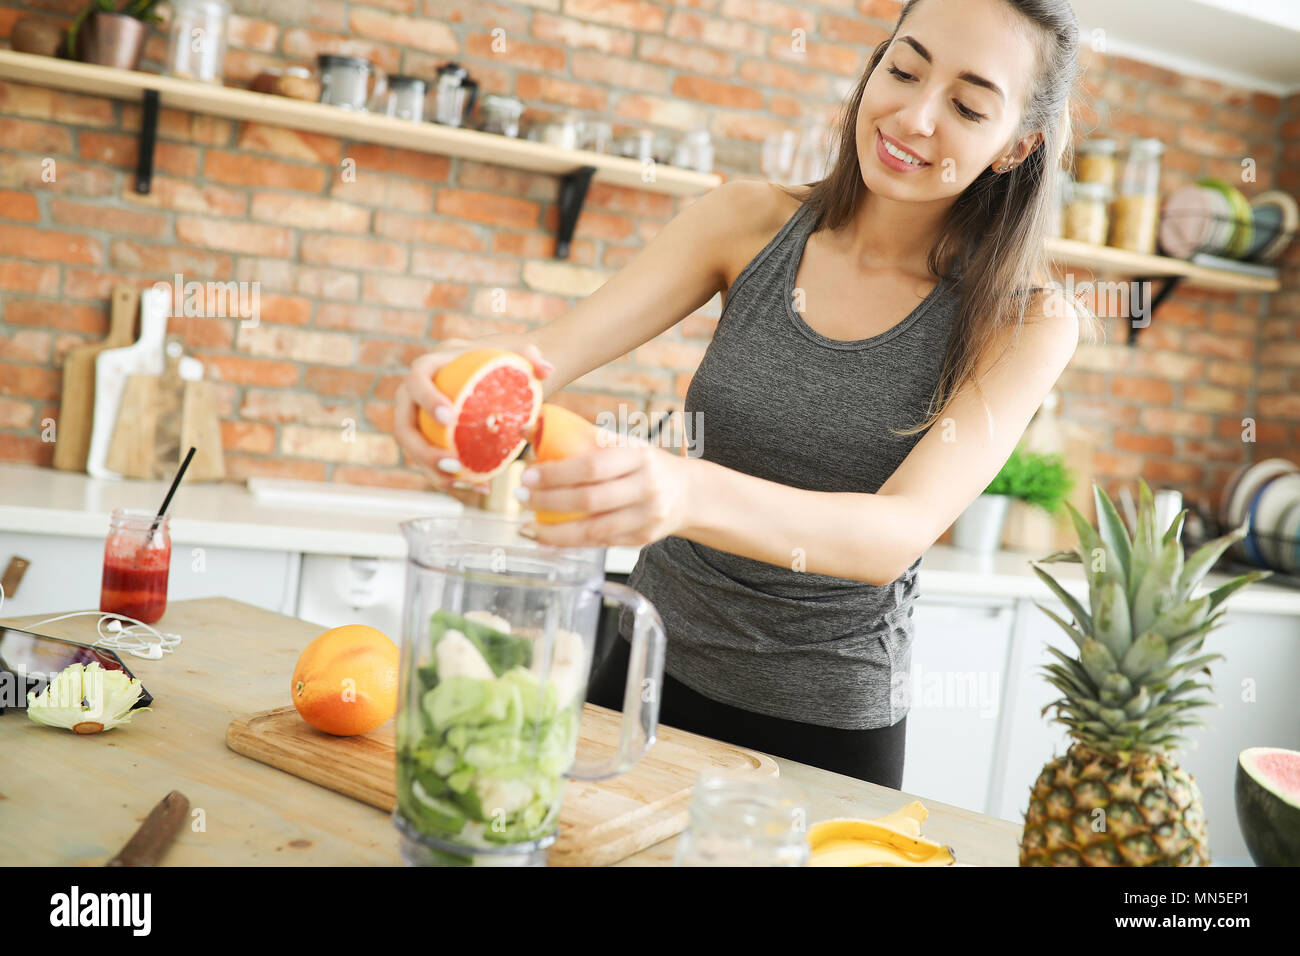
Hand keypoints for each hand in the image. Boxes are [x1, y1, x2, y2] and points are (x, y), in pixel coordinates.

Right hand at [393, 339, 554, 493]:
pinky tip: (479, 487)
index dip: (426, 399)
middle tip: (453, 463)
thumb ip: (532, 356)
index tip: (448, 418)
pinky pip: (430, 464)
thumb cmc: (501, 361)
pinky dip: (450, 479)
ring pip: (413, 451)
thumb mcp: (516, 354)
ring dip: (433, 471)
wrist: (491, 373)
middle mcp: (414, 396)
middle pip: (404, 426)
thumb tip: (545, 371)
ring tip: (462, 480)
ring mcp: (417, 421)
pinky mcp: (427, 441)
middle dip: (423, 449)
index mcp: (431, 366)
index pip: (416, 379)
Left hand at [519, 439, 694, 547]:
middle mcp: (646, 489)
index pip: (592, 466)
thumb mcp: (625, 444)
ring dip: (553, 532)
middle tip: (520, 496)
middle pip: (590, 500)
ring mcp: (646, 518)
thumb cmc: (644, 465)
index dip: (556, 473)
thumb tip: (529, 430)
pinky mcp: (641, 540)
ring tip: (526, 526)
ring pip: (593, 531)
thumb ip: (582, 439)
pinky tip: (546, 539)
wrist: (688, 494)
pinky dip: (569, 544)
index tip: (528, 474)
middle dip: (548, 501)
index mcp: (639, 457)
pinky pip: (598, 544)